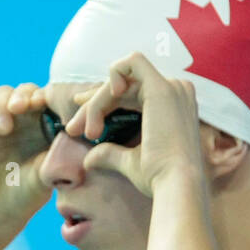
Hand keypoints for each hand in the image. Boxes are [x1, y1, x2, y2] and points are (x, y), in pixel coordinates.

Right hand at [0, 82, 53, 223]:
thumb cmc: (29, 191)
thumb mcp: (49, 175)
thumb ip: (59, 155)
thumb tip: (76, 140)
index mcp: (50, 124)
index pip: (52, 100)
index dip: (49, 97)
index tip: (46, 105)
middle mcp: (28, 118)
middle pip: (28, 91)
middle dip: (25, 95)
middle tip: (21, 107)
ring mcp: (6, 120)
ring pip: (4, 94)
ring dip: (3, 104)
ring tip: (3, 128)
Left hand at [65, 52, 206, 197]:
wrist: (174, 185)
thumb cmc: (158, 178)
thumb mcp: (130, 162)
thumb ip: (110, 154)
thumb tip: (89, 159)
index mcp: (172, 106)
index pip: (131, 93)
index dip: (102, 101)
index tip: (80, 121)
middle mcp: (175, 92)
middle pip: (124, 87)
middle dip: (93, 105)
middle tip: (73, 129)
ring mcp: (171, 87)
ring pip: (123, 80)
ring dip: (97, 101)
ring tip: (86, 131)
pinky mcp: (162, 87)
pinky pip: (131, 64)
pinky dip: (112, 73)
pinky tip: (97, 100)